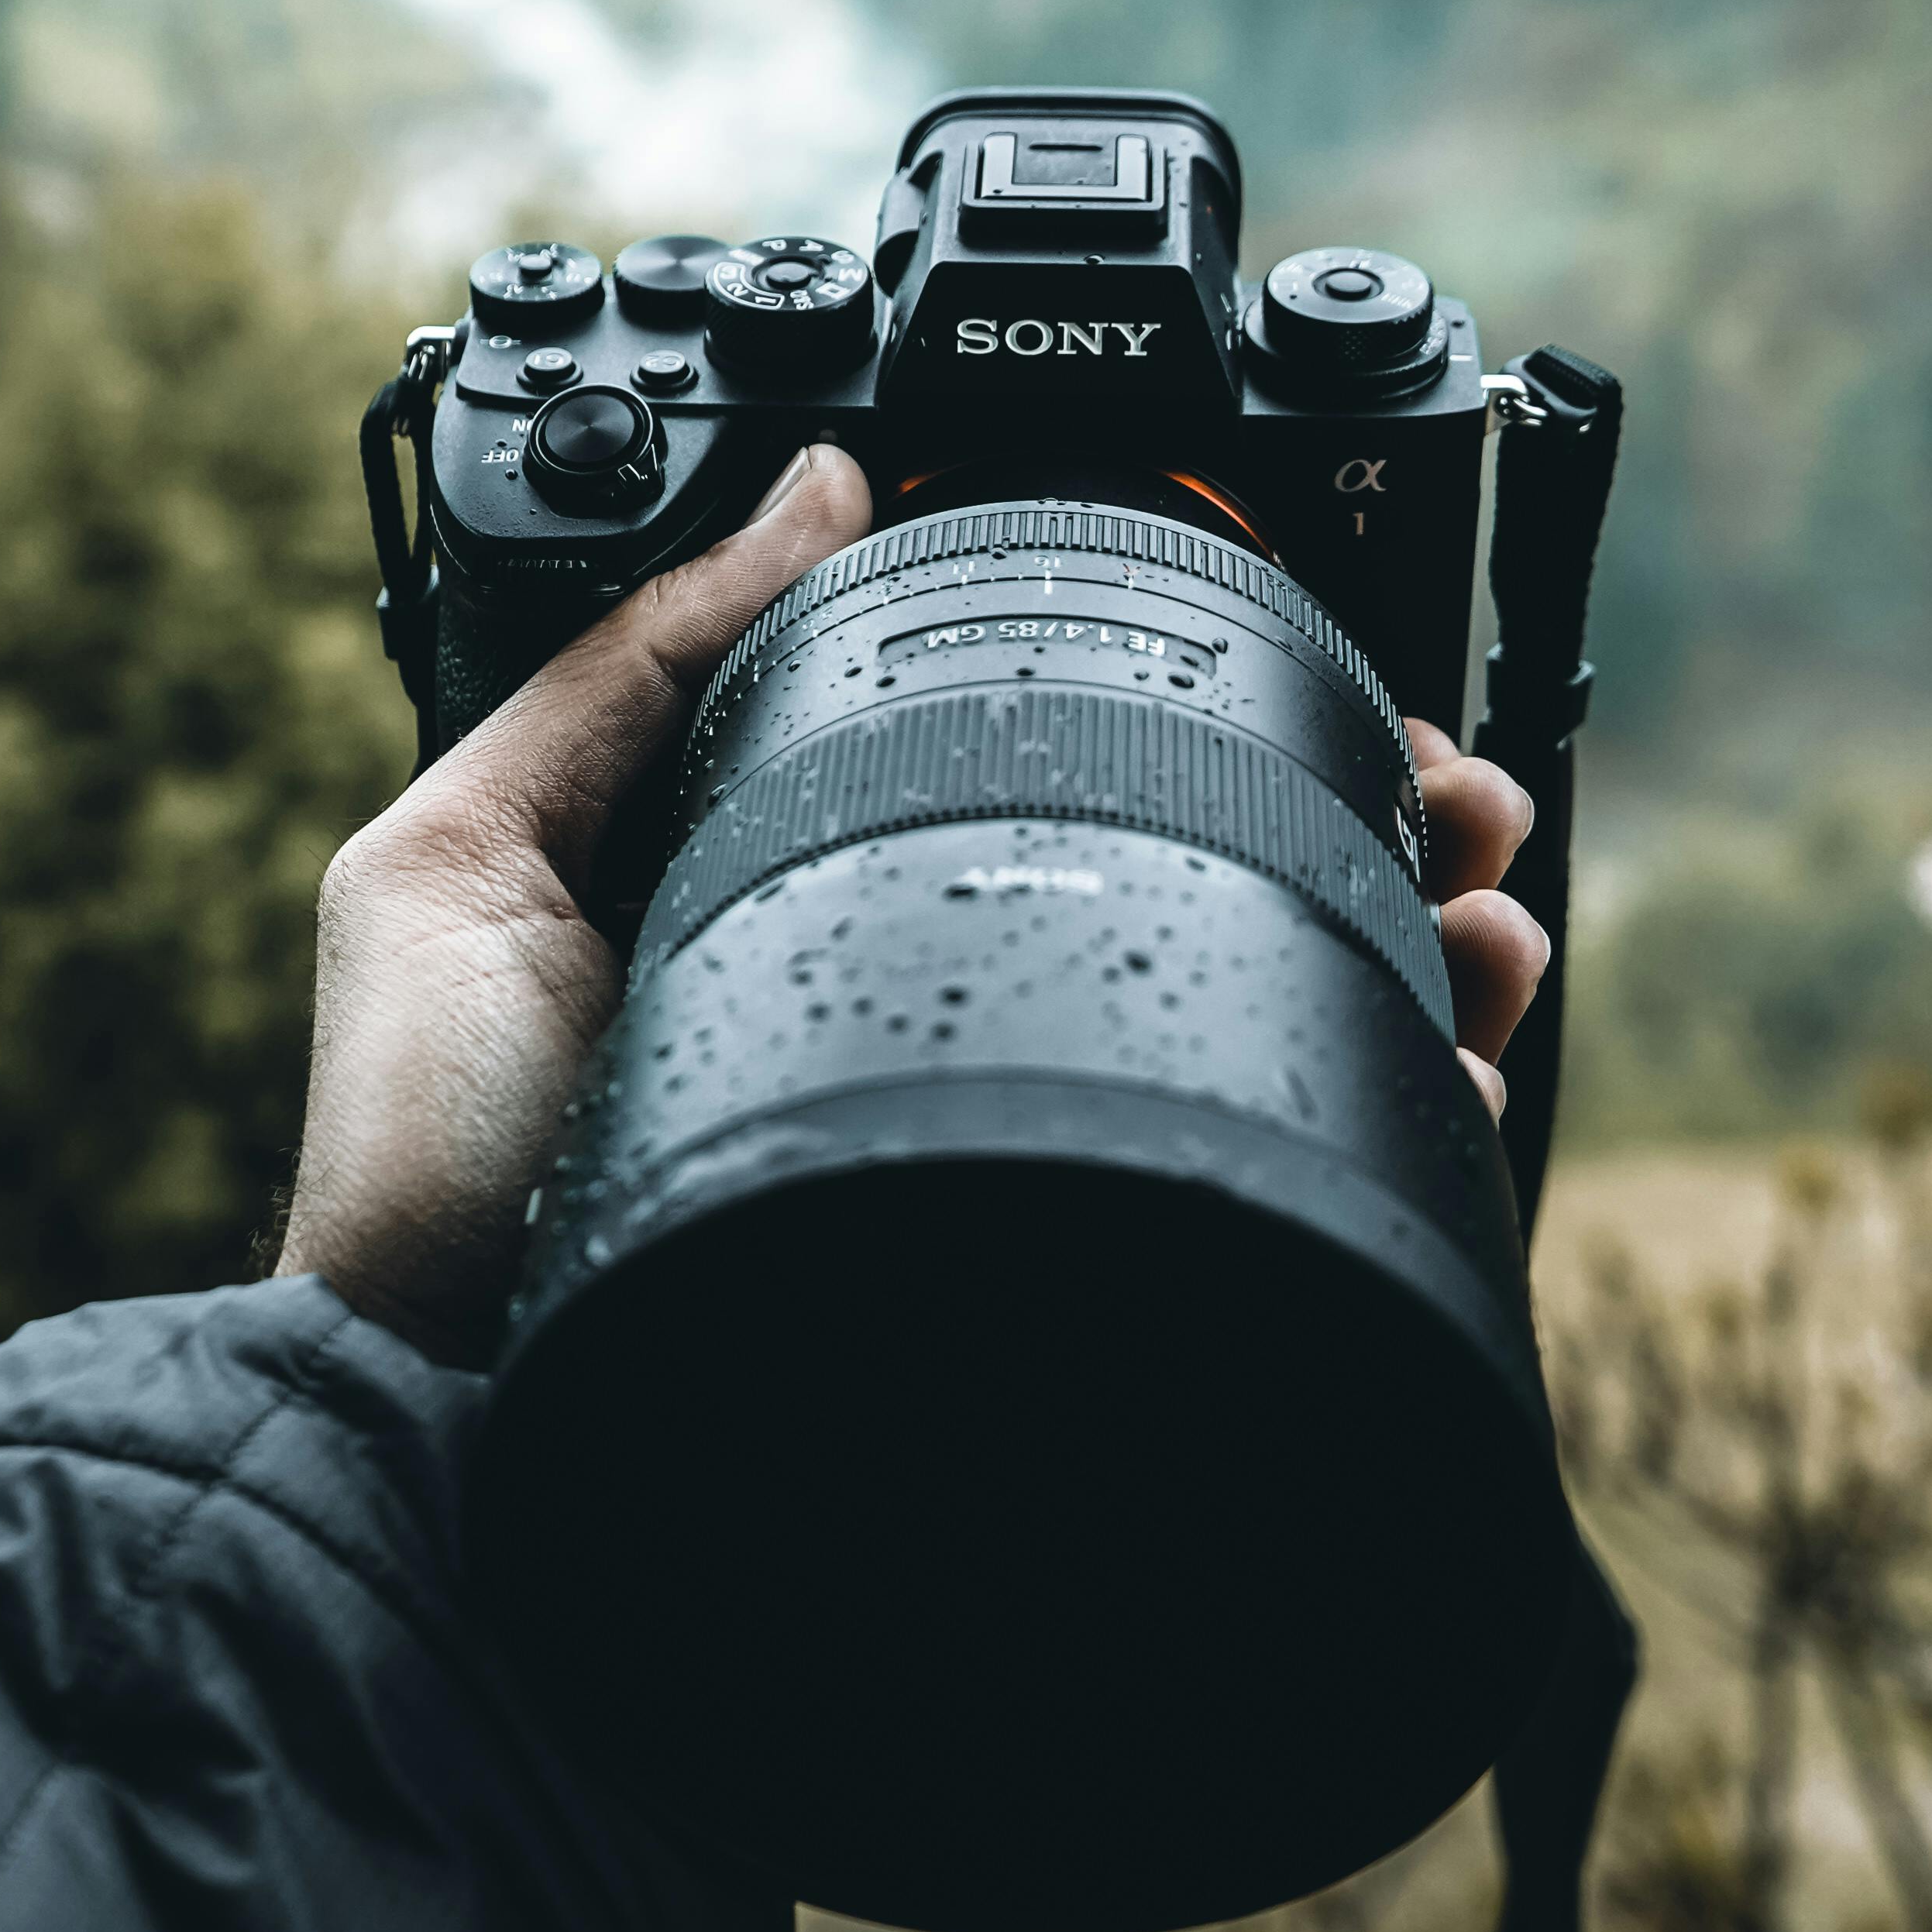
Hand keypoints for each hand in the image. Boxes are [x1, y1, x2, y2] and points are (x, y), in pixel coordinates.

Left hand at [277, 463, 1553, 1356]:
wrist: (455, 1453)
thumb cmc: (435, 1180)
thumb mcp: (465, 866)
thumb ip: (628, 666)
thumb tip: (817, 478)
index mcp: (818, 913)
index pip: (1049, 779)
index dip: (1184, 713)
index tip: (1295, 657)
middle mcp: (940, 1021)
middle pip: (1201, 893)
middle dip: (1364, 825)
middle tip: (1451, 793)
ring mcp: (1007, 1153)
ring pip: (1271, 1030)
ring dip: (1423, 955)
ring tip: (1495, 913)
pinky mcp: (1063, 1289)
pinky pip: (1268, 1191)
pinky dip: (1405, 1128)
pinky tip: (1471, 1071)